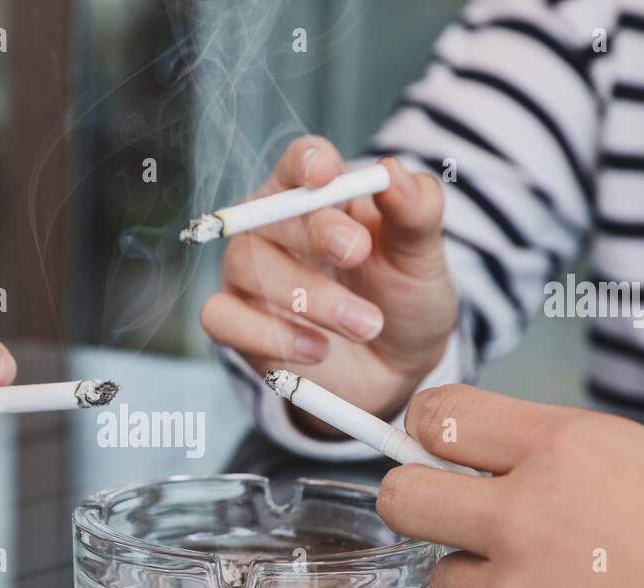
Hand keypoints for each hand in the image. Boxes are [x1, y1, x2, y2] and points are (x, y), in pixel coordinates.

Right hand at [200, 136, 457, 429]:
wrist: (395, 368)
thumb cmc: (403, 300)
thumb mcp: (422, 256)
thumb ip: (415, 211)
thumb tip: (392, 171)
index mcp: (318, 197)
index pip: (299, 162)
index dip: (307, 163)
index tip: (327, 176)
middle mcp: (273, 229)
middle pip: (269, 213)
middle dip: (313, 232)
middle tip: (358, 252)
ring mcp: (248, 276)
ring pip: (247, 267)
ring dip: (308, 296)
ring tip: (365, 325)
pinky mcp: (235, 324)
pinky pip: (222, 318)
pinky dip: (269, 335)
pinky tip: (317, 350)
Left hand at [376, 385, 643, 587]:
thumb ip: (567, 461)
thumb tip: (497, 464)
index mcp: (566, 453)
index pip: (440, 416)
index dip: (428, 432)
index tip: (433, 450)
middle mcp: (525, 522)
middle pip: (402, 499)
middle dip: (420, 507)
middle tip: (458, 527)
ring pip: (442, 586)